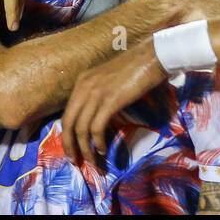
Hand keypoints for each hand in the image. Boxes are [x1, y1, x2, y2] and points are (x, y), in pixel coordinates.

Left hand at [60, 40, 166, 164]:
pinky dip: (98, 143)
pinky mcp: (110, 101)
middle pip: (68, 123)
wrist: (152, 57)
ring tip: (93, 162)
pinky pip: (96, 128)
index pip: (67, 114)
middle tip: (75, 162)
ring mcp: (96, 93)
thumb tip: (96, 119)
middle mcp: (84, 87)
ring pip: (81, 129)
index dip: (67, 135)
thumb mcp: (108, 80)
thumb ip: (98, 95)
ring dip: (85, 150)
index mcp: (82, 82)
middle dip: (70, 146)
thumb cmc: (135, 68)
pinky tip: (104, 150)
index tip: (71, 150)